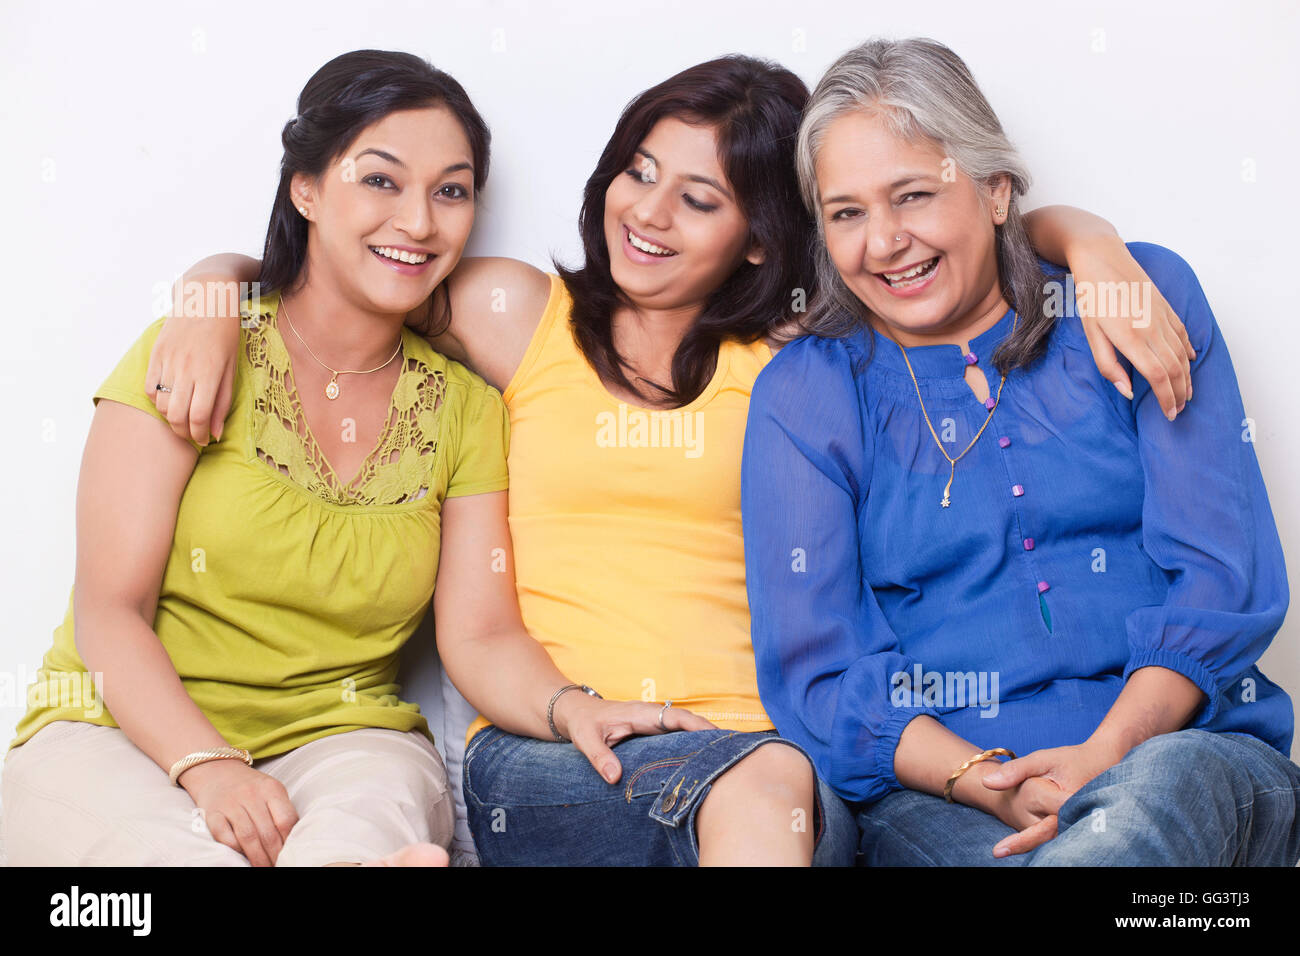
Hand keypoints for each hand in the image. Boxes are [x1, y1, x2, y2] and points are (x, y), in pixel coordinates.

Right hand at [145, 279, 241, 445]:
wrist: (205, 297)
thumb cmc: (225, 334)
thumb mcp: (231, 367)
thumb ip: (222, 401)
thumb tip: (214, 433)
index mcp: (209, 373)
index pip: (198, 417)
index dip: (199, 435)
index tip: (204, 440)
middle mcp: (186, 368)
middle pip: (177, 416)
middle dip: (183, 433)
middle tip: (192, 435)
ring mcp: (168, 361)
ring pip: (161, 404)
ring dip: (171, 418)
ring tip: (183, 418)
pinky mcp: (155, 353)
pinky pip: (149, 387)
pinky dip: (157, 400)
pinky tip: (169, 400)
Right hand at [179, 758, 298, 865]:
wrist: (216, 770)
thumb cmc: (250, 786)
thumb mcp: (271, 791)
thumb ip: (281, 811)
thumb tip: (293, 841)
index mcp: (271, 788)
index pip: (286, 820)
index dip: (289, 842)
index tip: (291, 855)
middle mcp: (251, 794)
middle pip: (267, 832)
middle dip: (274, 855)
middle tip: (278, 865)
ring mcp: (230, 803)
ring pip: (247, 836)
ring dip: (257, 857)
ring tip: (263, 867)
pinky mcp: (212, 813)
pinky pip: (223, 836)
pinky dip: (234, 849)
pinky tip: (241, 855)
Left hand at [551, 694, 716, 784]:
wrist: (576, 713)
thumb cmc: (582, 724)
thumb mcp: (586, 740)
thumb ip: (599, 757)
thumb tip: (614, 778)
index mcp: (641, 713)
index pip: (676, 717)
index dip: (697, 725)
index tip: (716, 736)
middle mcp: (653, 716)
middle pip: (689, 722)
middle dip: (710, 733)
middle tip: (733, 751)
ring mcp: (654, 723)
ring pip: (686, 729)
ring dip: (704, 739)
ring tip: (726, 758)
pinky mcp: (653, 732)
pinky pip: (678, 735)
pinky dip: (692, 744)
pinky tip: (703, 760)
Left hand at [978, 739, 1123, 856]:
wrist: (1102, 759)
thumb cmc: (1071, 759)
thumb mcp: (1042, 759)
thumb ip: (1016, 770)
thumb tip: (988, 782)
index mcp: (1071, 801)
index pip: (1044, 828)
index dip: (1022, 841)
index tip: (999, 850)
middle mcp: (1081, 817)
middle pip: (1050, 840)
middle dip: (1026, 846)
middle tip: (998, 851)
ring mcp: (1085, 823)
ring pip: (1057, 842)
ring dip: (1037, 847)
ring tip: (1008, 848)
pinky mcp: (1083, 824)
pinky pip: (1063, 837)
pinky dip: (1047, 841)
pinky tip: (1030, 844)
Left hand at [1067, 236, 1195, 419]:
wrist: (1102, 256)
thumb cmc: (1091, 297)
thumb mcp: (1091, 333)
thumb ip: (1108, 365)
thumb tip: (1128, 392)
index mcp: (1131, 338)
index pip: (1158, 377)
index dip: (1166, 399)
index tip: (1169, 415)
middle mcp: (1152, 328)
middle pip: (1175, 369)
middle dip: (1179, 394)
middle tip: (1178, 412)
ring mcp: (1162, 316)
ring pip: (1182, 354)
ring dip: (1187, 377)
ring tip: (1186, 394)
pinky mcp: (1166, 306)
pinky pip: (1182, 334)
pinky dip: (1188, 351)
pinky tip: (1190, 362)